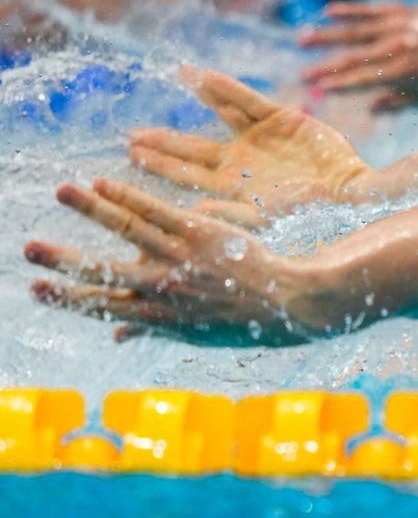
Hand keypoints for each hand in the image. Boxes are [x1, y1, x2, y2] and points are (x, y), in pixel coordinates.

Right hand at [25, 179, 327, 342]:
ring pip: (125, 230)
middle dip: (62, 259)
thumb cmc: (244, 319)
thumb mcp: (195, 333)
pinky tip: (103, 183)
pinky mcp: (200, 233)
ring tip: (61, 192)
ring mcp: (180, 258)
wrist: (288, 303)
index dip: (66, 297)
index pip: (102, 306)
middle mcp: (162, 289)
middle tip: (28, 248)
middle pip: (102, 270)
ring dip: (89, 209)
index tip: (36, 289)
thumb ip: (154, 328)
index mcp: (158, 316)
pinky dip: (127, 195)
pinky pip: (156, 210)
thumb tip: (118, 334)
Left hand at [128, 67, 375, 225]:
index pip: (187, 174)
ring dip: (199, 97)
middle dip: (163, 141)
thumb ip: (230, 214)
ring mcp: (260, 138)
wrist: (347, 193)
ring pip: (221, 113)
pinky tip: (203, 77)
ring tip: (177, 77)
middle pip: (194, 147)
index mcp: (233, 187)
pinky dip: (226, 89)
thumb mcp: (266, 219)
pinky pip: (248, 100)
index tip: (132, 154)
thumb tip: (192, 212)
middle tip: (131, 134)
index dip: (160, 163)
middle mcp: (241, 161)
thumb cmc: (310, 213)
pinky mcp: (282, 119)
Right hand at [299, 3, 417, 108]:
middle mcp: (399, 46)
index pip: (364, 79)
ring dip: (327, 35)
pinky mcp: (400, 10)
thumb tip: (368, 108)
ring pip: (356, 31)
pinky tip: (327, 12)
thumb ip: (396, 104)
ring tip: (301, 39)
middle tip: (302, 75)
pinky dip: (350, 10)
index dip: (340, 84)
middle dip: (326, 67)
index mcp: (405, 70)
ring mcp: (399, 25)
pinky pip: (370, 9)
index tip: (318, 89)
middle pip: (354, 57)